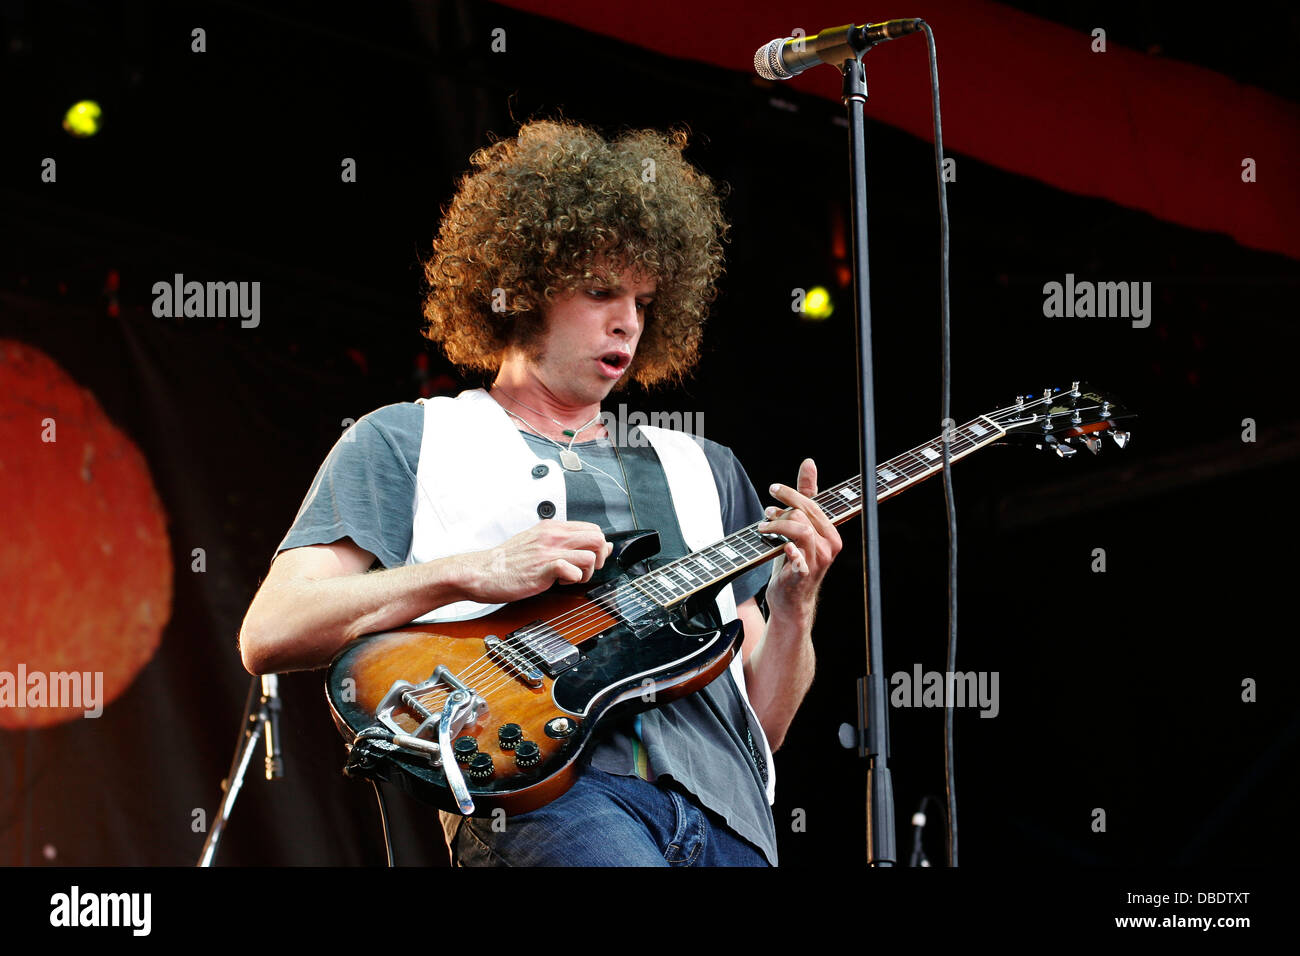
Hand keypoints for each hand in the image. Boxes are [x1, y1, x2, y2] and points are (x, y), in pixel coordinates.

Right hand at [460, 520, 612, 603]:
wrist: (482, 571)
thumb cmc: (508, 560)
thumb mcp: (539, 542)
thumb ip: (568, 541)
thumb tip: (600, 544)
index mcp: (553, 527)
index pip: (594, 528)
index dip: (598, 547)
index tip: (588, 559)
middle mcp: (553, 536)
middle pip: (598, 539)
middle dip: (600, 559)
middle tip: (585, 570)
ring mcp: (548, 551)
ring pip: (590, 556)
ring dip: (587, 572)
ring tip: (570, 578)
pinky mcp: (543, 569)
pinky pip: (572, 571)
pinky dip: (573, 580)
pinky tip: (560, 583)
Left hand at [758, 458, 841, 618]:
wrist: (792, 599)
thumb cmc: (795, 560)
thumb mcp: (801, 527)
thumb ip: (806, 496)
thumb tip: (809, 463)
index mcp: (831, 532)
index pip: (813, 504)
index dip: (791, 494)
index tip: (773, 489)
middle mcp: (829, 546)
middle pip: (805, 515)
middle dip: (782, 509)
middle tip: (766, 512)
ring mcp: (817, 562)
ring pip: (800, 531)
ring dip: (777, 525)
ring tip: (763, 528)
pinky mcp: (803, 576)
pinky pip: (800, 560)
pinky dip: (791, 552)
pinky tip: (783, 547)